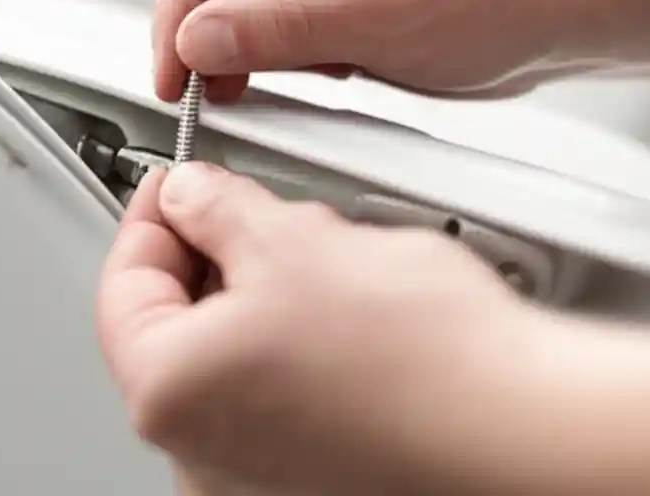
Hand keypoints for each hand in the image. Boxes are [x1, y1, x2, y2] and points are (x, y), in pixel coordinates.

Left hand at [97, 164, 649, 494]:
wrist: (527, 426)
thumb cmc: (420, 360)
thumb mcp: (289, 239)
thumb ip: (214, 206)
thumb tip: (191, 196)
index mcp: (167, 398)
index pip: (122, 286)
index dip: (149, 216)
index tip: (174, 182)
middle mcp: (202, 453)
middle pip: (180, 320)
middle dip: (217, 250)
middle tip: (253, 206)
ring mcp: (261, 470)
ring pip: (236, 349)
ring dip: (266, 289)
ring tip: (326, 257)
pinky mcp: (320, 470)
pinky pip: (285, 386)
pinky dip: (302, 337)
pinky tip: (354, 308)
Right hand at [152, 0, 605, 101]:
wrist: (559, 15)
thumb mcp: (381, 16)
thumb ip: (280, 29)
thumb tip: (196, 40)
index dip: (180, 8)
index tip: (174, 69)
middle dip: (206, 36)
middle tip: (200, 91)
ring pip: (239, 4)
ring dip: (238, 52)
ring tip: (254, 89)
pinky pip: (272, 25)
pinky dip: (271, 61)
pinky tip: (295, 80)